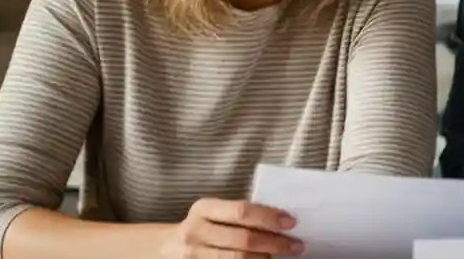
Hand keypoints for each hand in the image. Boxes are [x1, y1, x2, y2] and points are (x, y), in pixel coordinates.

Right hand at [159, 198, 303, 258]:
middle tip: (296, 245)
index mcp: (203, 209)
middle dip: (274, 243)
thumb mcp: (213, 213)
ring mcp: (194, 256)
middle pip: (243, 240)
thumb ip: (238, 214)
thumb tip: (281, 219)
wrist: (166, 249)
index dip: (268, 217)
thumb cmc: (202, 226)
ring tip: (281, 256)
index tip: (291, 222)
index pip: (241, 211)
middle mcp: (195, 232)